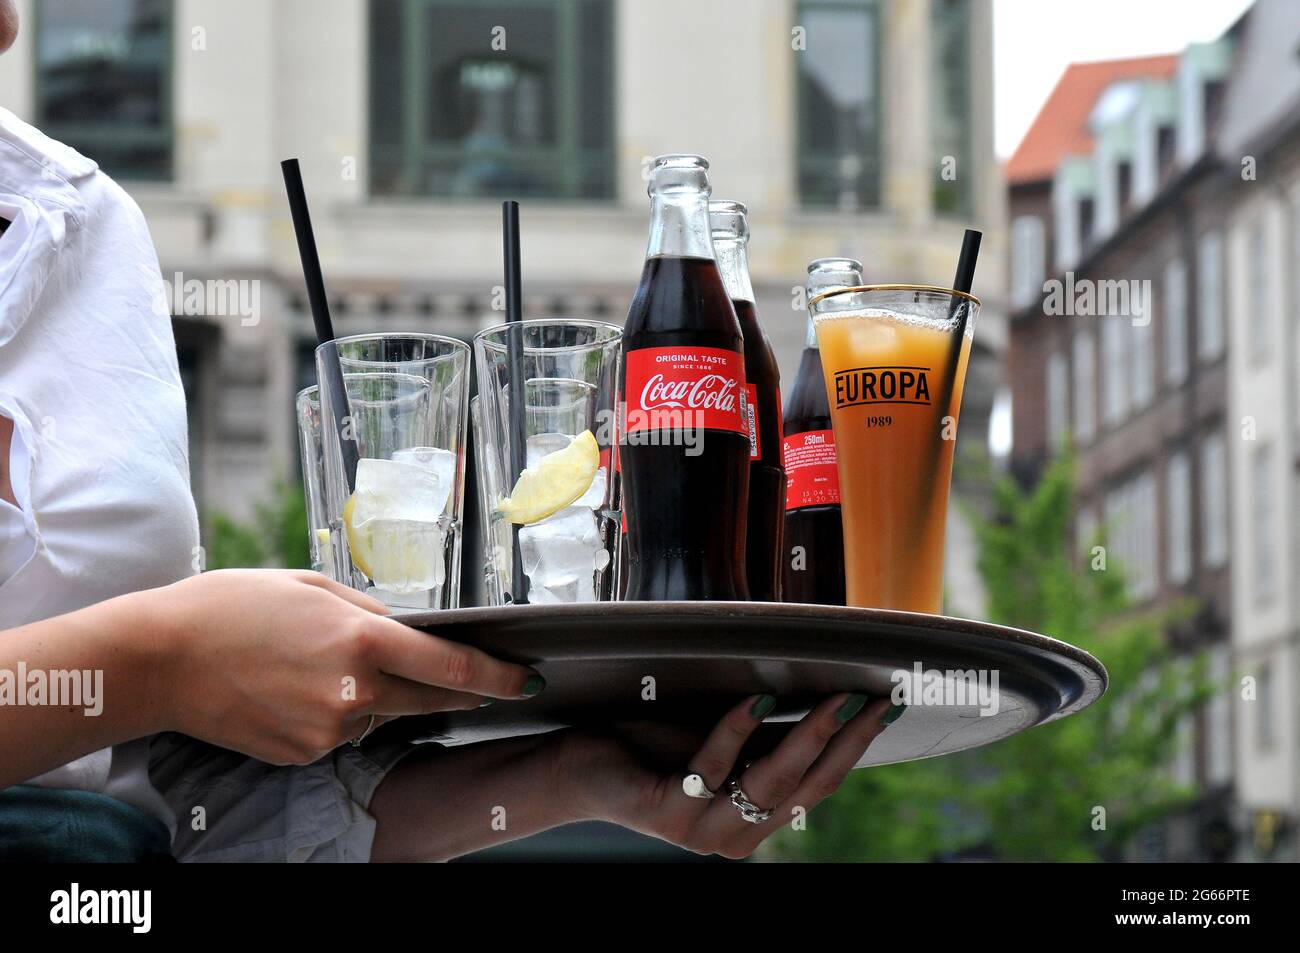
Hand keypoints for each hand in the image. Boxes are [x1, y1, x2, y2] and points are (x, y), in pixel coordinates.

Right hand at [151, 569, 542, 765]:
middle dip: (460, 690)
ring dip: (380, 693)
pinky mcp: (305, 754)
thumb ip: (370, 612)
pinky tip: (298, 688)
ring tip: (323, 661)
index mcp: (363, 640)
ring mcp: (330, 730)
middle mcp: (355, 692)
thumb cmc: (232, 608)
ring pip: (382, 712)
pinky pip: (343, 731)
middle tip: (483, 680)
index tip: (528, 678)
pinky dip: (338, 711)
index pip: (454, 667)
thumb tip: (411, 631)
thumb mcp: (312, 587)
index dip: (500, 677)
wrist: (160, 659)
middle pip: (431, 697)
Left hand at [554, 694, 893, 858]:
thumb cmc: (654, 747)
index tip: (888, 705)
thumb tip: (828, 694)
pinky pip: (712, 766)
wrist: (580, 767)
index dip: (857, 746)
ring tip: (835, 697)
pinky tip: (758, 698)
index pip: (821, 785)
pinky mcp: (668, 814)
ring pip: (770, 781)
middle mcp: (736, 837)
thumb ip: (767, 735)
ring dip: (807, 734)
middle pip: (807, 785)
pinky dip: (737, 729)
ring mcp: (702, 832)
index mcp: (756, 822)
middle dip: (847, 738)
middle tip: (877, 697)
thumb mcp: (723, 740)